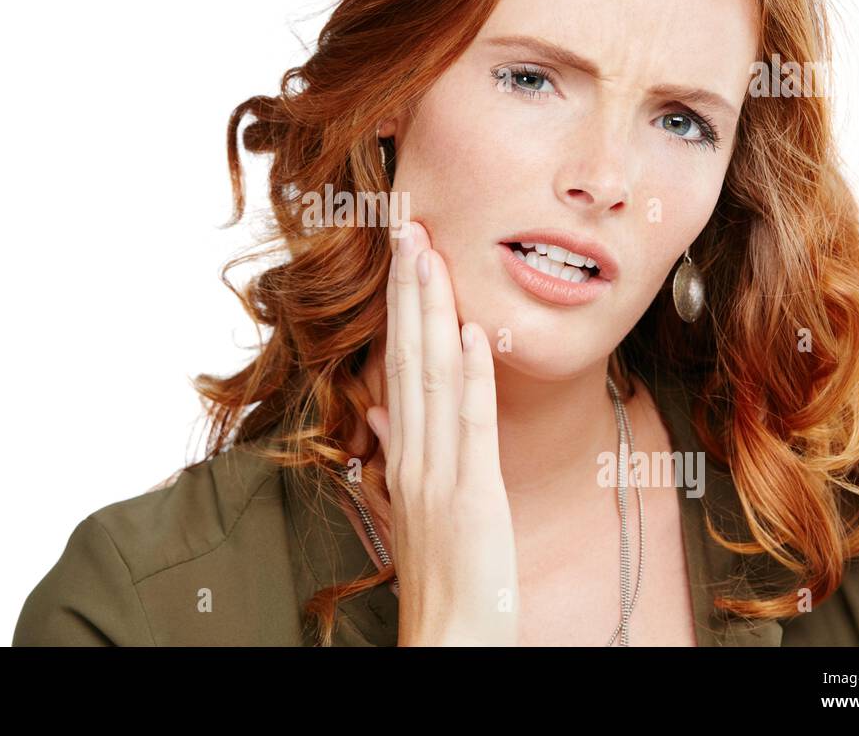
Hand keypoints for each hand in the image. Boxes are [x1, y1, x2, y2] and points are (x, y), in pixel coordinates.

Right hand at [364, 220, 520, 645]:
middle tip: (408, 224)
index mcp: (402, 453)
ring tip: (430, 254)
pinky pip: (472, 424)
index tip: (405, 252)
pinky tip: (475, 331)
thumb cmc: (440, 572)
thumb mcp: (411, 503)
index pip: (399, 362)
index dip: (401, 304)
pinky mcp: (472, 493)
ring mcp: (438, 472)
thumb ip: (398, 448)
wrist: (449, 636)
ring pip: (433, 375)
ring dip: (433, 310)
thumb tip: (383, 403)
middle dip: (409, 287)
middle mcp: (412, 453)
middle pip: (409, 354)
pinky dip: (473, 375)